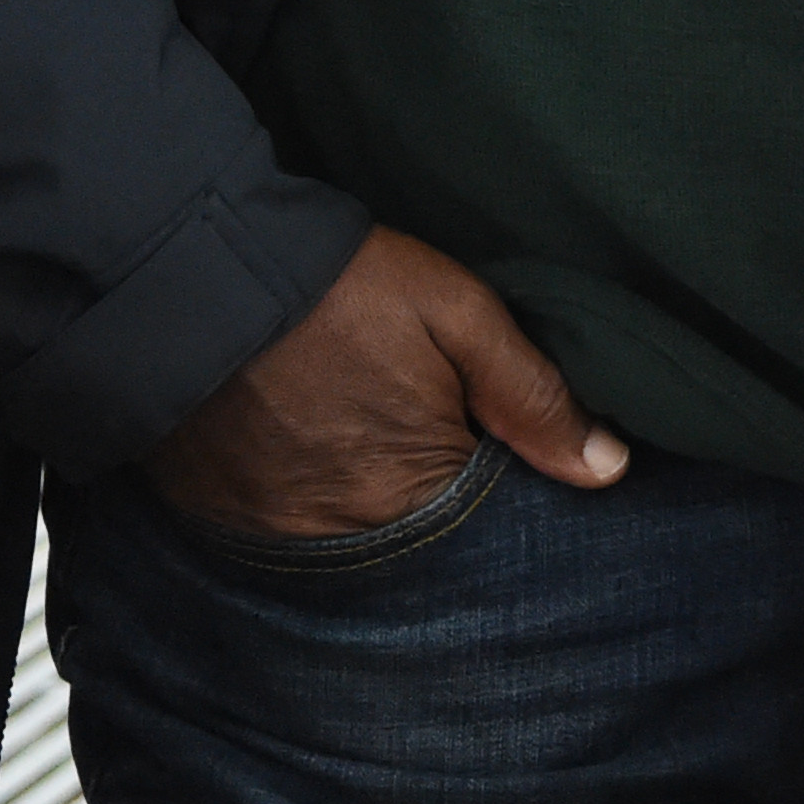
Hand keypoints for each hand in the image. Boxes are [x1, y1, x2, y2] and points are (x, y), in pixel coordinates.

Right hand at [137, 224, 627, 538]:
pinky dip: (303, 490)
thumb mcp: (457, 314)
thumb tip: (608, 469)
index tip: (483, 429)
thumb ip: (533, 394)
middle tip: (409, 413)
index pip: (483, 523)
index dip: (492, 473)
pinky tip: (306, 433)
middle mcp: (341, 535)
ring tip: (357, 419)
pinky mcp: (217, 514)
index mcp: (411, 493)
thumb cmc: (340, 286)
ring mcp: (272, 532)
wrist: (195, 269)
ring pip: (348, 533)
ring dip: (363, 492)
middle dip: (429, 486)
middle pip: (415, 533)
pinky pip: (281, 524)